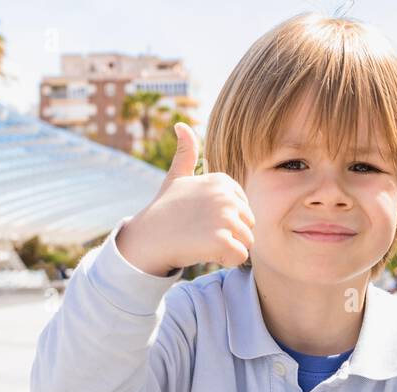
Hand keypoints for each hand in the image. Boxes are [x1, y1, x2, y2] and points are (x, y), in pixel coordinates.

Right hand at [115, 122, 255, 276]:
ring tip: (202, 242)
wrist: (147, 238)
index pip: (243, 208)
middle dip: (229, 235)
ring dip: (227, 250)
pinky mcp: (221, 240)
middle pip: (248, 225)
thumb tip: (181, 125)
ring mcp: (224, 217)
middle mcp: (225, 195)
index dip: (225, 219)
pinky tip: (205, 253)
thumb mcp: (177, 177)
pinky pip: (240, 257)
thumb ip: (186, 153)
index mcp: (222, 180)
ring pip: (247, 242)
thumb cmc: (164, 210)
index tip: (201, 219)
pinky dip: (226, 261)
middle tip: (201, 234)